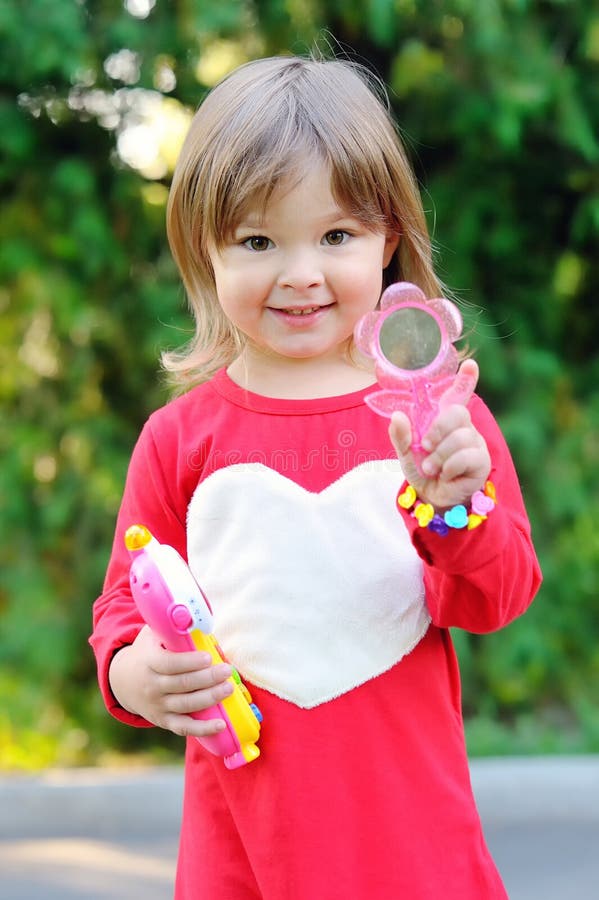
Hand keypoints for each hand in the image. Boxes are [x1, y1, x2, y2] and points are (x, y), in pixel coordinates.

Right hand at [108, 625, 233, 738]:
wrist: (123, 681)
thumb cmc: (146, 651)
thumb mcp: (151, 635)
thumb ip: (169, 627)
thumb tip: (193, 614)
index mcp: (149, 662)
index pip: (170, 664)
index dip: (190, 662)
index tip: (208, 658)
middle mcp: (152, 686)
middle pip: (181, 685)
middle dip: (207, 679)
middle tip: (227, 671)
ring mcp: (158, 706)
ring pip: (185, 705)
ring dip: (209, 698)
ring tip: (229, 689)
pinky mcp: (164, 721)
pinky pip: (184, 728)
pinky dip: (202, 729)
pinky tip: (221, 725)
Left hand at [388, 360, 490, 509]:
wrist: (432, 498)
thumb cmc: (423, 471)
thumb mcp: (406, 453)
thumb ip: (401, 436)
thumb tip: (398, 416)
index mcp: (446, 420)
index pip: (458, 394)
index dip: (466, 379)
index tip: (470, 364)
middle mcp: (464, 427)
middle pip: (457, 413)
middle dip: (438, 429)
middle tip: (426, 446)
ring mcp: (475, 443)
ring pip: (461, 437)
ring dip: (440, 456)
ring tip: (432, 468)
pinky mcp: (482, 461)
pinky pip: (467, 456)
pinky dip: (449, 467)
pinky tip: (446, 475)